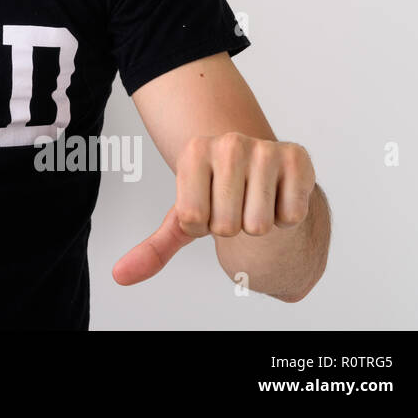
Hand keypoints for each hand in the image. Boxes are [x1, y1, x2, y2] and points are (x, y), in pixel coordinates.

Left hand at [112, 132, 314, 285]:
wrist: (262, 174)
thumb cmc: (217, 198)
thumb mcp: (184, 220)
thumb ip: (154, 248)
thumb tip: (120, 275)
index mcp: (193, 151)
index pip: (193, 220)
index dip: (202, 226)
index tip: (208, 208)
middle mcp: (228, 142)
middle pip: (227, 225)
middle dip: (231, 227)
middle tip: (235, 207)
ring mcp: (264, 147)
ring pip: (260, 225)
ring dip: (259, 224)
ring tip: (255, 202)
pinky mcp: (297, 157)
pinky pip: (292, 215)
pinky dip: (287, 218)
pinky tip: (278, 197)